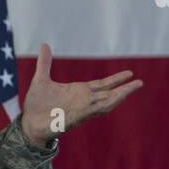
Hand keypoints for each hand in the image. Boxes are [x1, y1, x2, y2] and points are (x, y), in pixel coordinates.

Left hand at [20, 43, 142, 146]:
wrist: (28, 123)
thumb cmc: (36, 105)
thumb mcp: (41, 79)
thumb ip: (45, 63)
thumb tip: (44, 45)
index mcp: (78, 92)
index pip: (101, 85)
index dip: (115, 80)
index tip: (130, 73)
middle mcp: (83, 101)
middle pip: (109, 93)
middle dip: (124, 88)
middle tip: (140, 82)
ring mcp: (81, 110)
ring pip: (105, 102)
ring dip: (119, 96)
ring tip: (133, 89)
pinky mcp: (76, 118)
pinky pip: (93, 111)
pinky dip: (104, 104)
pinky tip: (114, 99)